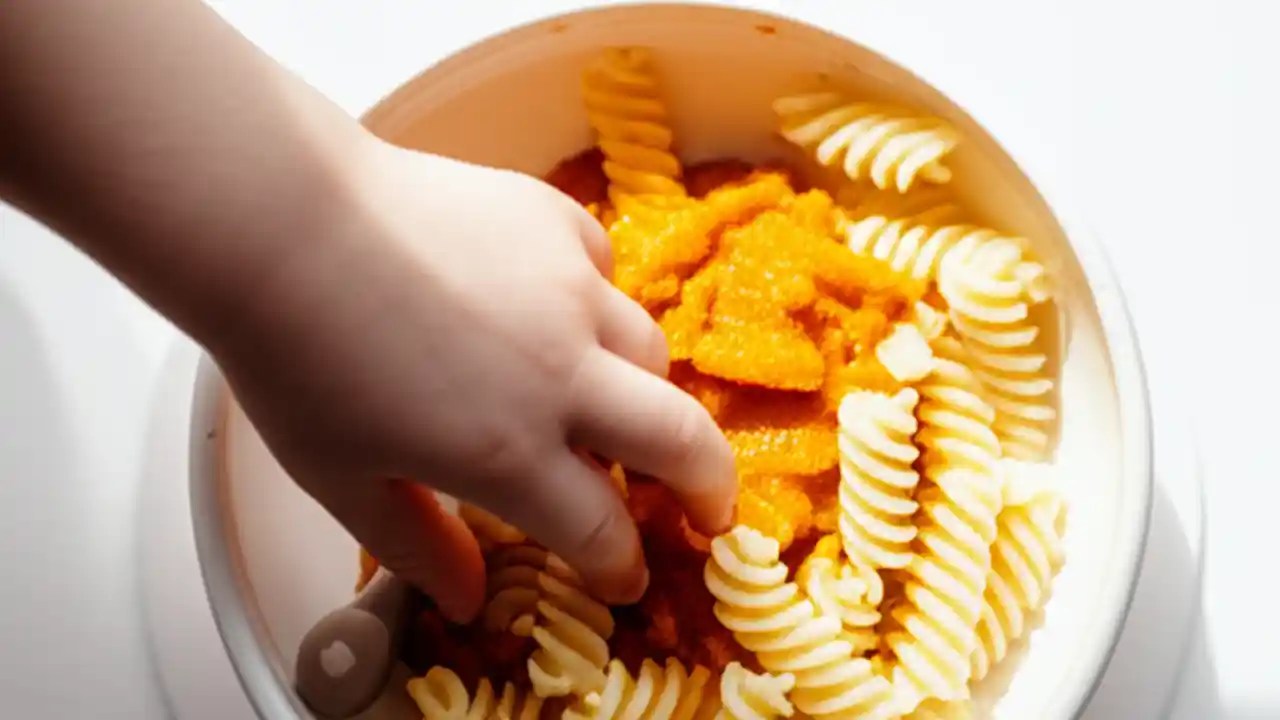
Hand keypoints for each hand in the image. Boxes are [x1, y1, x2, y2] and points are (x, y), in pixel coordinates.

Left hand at [213, 138, 737, 620]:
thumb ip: (418, 545)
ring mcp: (568, 288)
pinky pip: (602, 268)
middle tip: (707, 509)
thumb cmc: (295, 360)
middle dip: (710, 489)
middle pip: (683, 440)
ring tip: (610, 400)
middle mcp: (560, 374)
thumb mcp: (344, 479)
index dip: (621, 566)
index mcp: (508, 452)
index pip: (601, 529)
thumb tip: (470, 601)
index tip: (626, 577)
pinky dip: (590, 301)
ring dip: (643, 391)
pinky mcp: (554, 220)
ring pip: (650, 349)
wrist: (281, 221)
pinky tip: (546, 305)